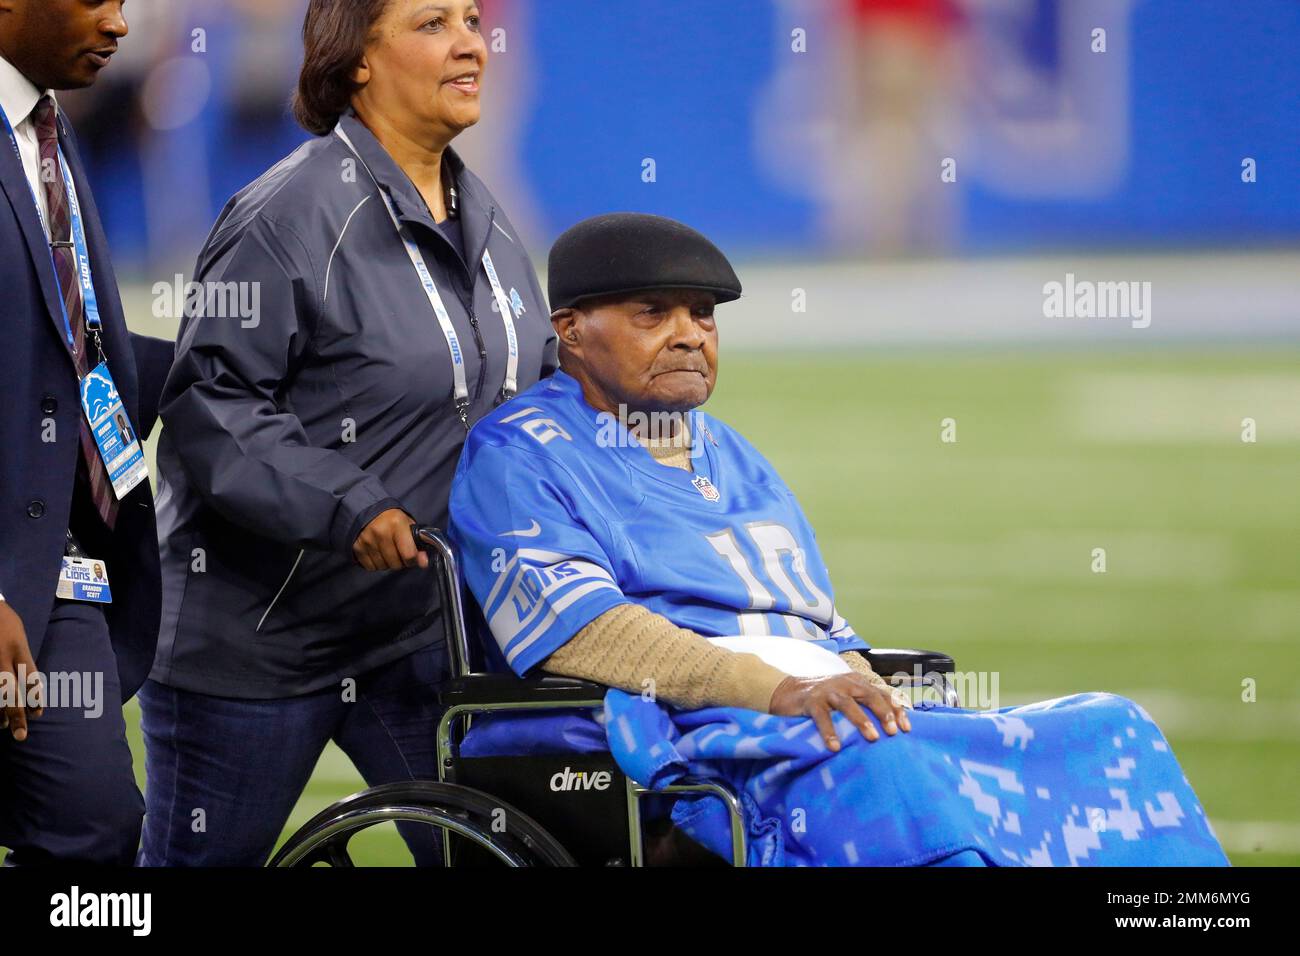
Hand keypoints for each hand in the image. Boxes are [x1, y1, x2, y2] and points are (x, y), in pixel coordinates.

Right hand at [0, 602, 42, 741]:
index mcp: (18, 648)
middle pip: (9, 691)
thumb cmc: (5, 621)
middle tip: (20, 735)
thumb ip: (23, 659)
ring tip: (3, 726)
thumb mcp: (19, 636)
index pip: (29, 677)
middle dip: (16, 714)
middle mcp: (2, 657)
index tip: (38, 715)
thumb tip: (31, 685)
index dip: (34, 697)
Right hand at [352, 509, 429, 571]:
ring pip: (383, 567)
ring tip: (388, 552)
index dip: (413, 560)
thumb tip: (423, 563)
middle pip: (395, 564)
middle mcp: (381, 532)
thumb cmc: (393, 519)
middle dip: (400, 562)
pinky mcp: (357, 547)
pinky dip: (376, 564)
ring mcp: (367, 540)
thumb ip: (418, 544)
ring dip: (388, 563)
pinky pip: (371, 567)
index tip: (412, 557)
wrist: (368, 509)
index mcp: (397, 524)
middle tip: (399, 553)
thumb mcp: (408, 525)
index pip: (408, 554)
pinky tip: (378, 554)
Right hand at [769, 672, 910, 751]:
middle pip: (869, 695)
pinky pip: (822, 716)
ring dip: (861, 720)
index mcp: (857, 682)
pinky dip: (829, 731)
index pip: (882, 694)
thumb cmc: (823, 700)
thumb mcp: (846, 698)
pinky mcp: (811, 701)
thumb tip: (889, 729)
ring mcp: (827, 691)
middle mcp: (845, 683)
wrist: (787, 692)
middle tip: (893, 732)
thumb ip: (863, 706)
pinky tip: (835, 747)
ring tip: (872, 737)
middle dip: (883, 713)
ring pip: (848, 703)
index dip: (896, 709)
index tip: (907, 729)